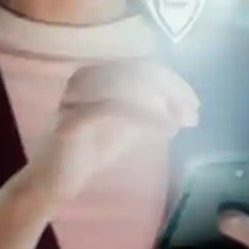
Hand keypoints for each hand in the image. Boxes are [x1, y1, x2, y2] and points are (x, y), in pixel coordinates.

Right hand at [26, 59, 199, 201]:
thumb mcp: (127, 125)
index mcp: (97, 72)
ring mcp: (77, 94)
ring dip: (162, 102)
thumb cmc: (90, 151)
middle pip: (139, 70)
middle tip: (193, 114)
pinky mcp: (74, 117)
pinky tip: (165, 129)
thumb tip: (182, 108)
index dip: (173, 82)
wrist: (54, 181)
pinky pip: (116, 107)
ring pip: (128, 84)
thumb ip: (149, 112)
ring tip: (181, 122)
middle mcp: (86, 76)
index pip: (142, 66)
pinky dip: (146, 115)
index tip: (194, 104)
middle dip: (172, 90)